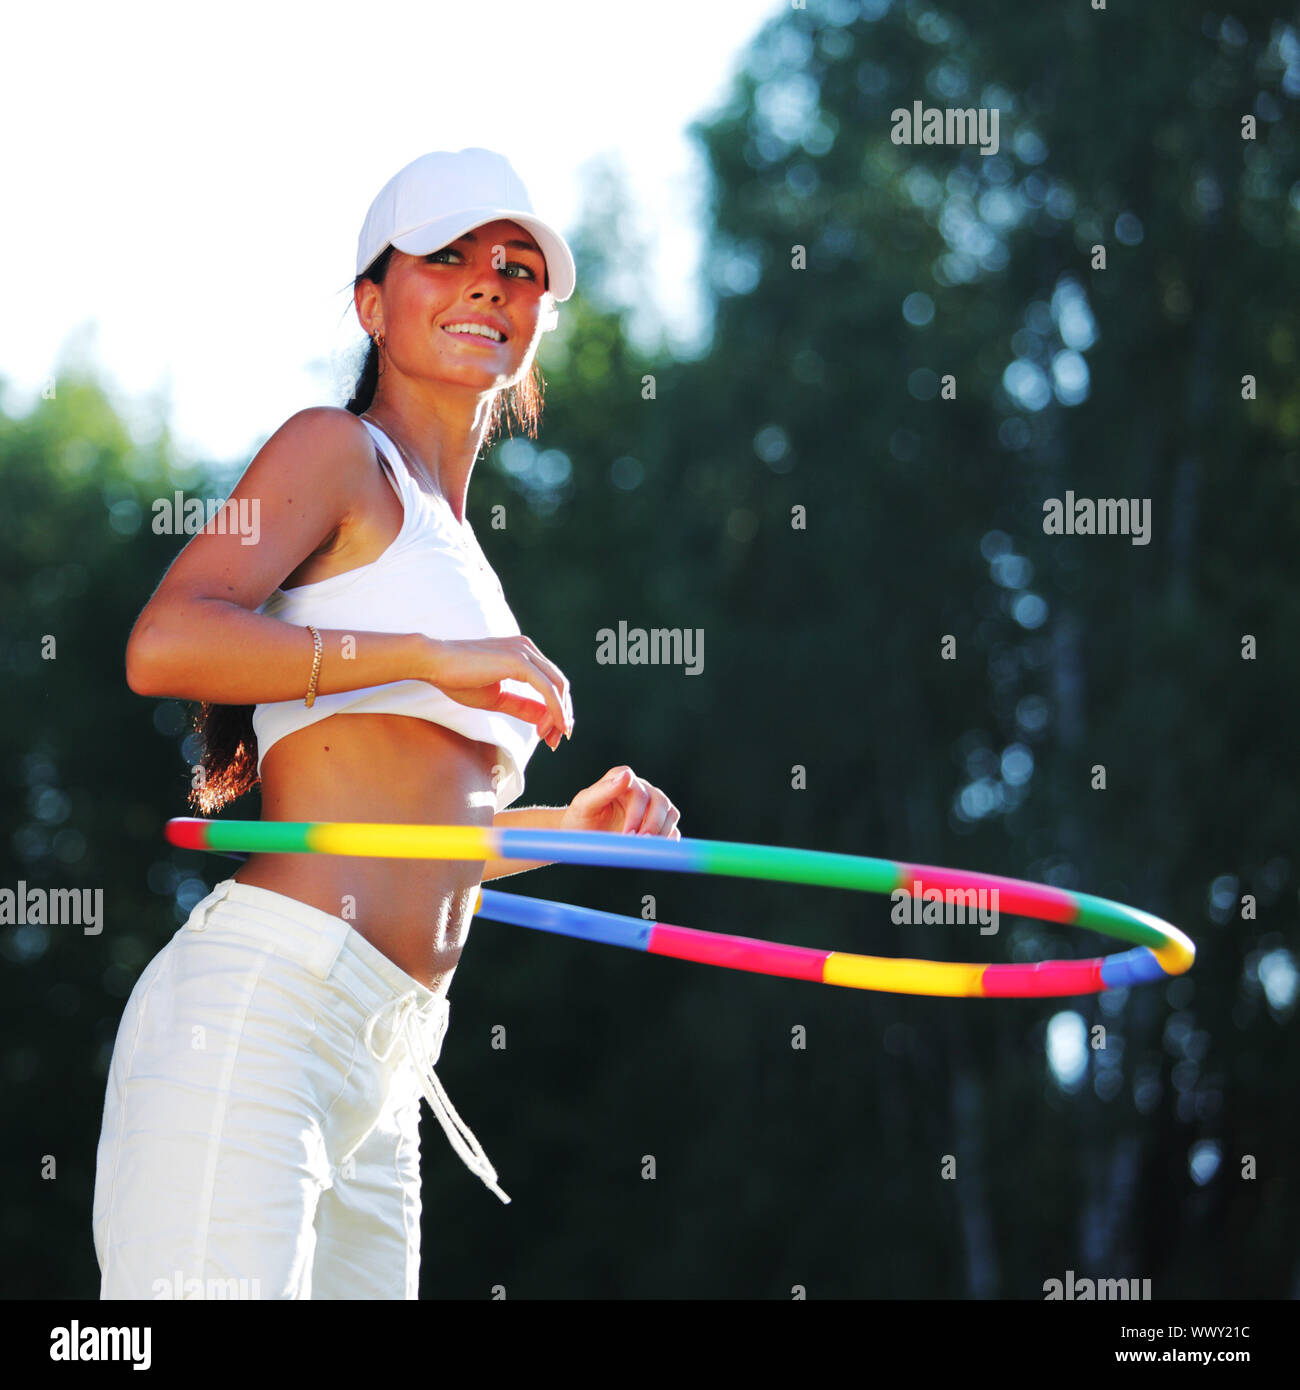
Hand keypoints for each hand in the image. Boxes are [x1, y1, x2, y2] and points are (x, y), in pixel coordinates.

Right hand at [424, 635, 572, 749]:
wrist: (434, 664)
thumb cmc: (458, 679)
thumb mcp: (497, 698)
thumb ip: (521, 706)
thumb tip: (545, 719)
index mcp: (523, 653)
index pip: (551, 682)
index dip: (557, 710)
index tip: (552, 735)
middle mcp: (527, 648)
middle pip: (559, 684)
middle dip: (562, 715)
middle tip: (556, 741)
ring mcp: (524, 652)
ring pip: (557, 687)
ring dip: (559, 715)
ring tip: (552, 738)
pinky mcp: (519, 660)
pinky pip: (546, 688)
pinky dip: (554, 709)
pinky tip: (552, 727)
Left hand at [560, 766, 681, 837]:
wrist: (581, 835)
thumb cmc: (580, 818)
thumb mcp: (585, 803)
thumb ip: (604, 789)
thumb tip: (627, 775)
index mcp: (622, 779)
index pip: (640, 793)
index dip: (637, 814)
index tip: (627, 833)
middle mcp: (641, 789)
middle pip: (660, 802)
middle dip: (652, 825)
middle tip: (639, 843)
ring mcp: (652, 806)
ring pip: (671, 814)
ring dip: (662, 832)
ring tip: (645, 847)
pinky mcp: (658, 823)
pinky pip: (672, 830)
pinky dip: (669, 840)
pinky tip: (655, 849)